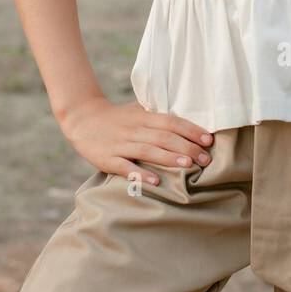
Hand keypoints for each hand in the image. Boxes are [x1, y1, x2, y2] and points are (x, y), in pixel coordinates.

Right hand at [58, 96, 213, 186]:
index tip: (208, 140)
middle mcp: (133, 129)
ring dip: (169, 158)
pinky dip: (140, 174)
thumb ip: (158, 117)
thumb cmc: (117, 118)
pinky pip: (125, 167)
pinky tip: (155, 181)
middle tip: (206, 159)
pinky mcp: (107, 159)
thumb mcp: (137, 111)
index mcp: (143, 116)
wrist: (82, 119)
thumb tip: (189, 124)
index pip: (171, 121)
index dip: (191, 130)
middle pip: (164, 137)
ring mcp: (120, 144)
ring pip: (148, 150)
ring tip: (188, 165)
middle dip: (187, 147)